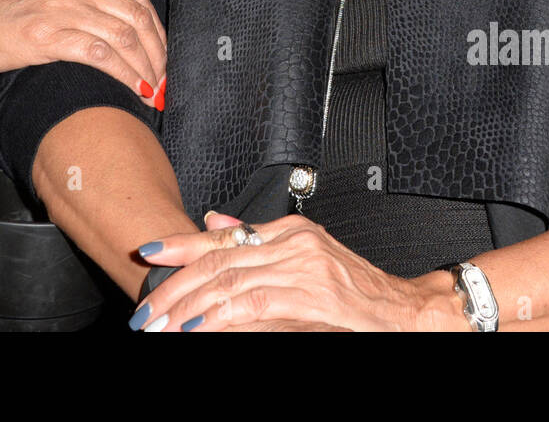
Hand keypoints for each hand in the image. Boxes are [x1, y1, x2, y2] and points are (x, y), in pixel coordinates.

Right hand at [0, 0, 165, 104]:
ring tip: (153, 90)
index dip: (155, 28)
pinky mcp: (45, 36)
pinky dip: (124, 76)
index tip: (161, 52)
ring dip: (146, 68)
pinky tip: (134, 91)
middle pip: (136, 17)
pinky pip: (100, 56)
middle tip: (163, 78)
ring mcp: (60, 7)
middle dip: (157, 52)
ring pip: (123, 37)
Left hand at [129, 212, 465, 331]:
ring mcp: (299, 266)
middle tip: (145, 308)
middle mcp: (291, 241)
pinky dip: (217, 317)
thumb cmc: (357, 292)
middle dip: (175, 284)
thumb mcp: (306, 257)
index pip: (224, 235)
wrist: (404, 312)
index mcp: (289, 230)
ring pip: (227, 281)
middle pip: (218, 259)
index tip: (150, 254)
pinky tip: (194, 327)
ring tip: (158, 324)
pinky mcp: (307, 294)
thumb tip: (215, 220)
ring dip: (186, 306)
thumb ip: (258, 238)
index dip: (183, 245)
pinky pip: (250, 304)